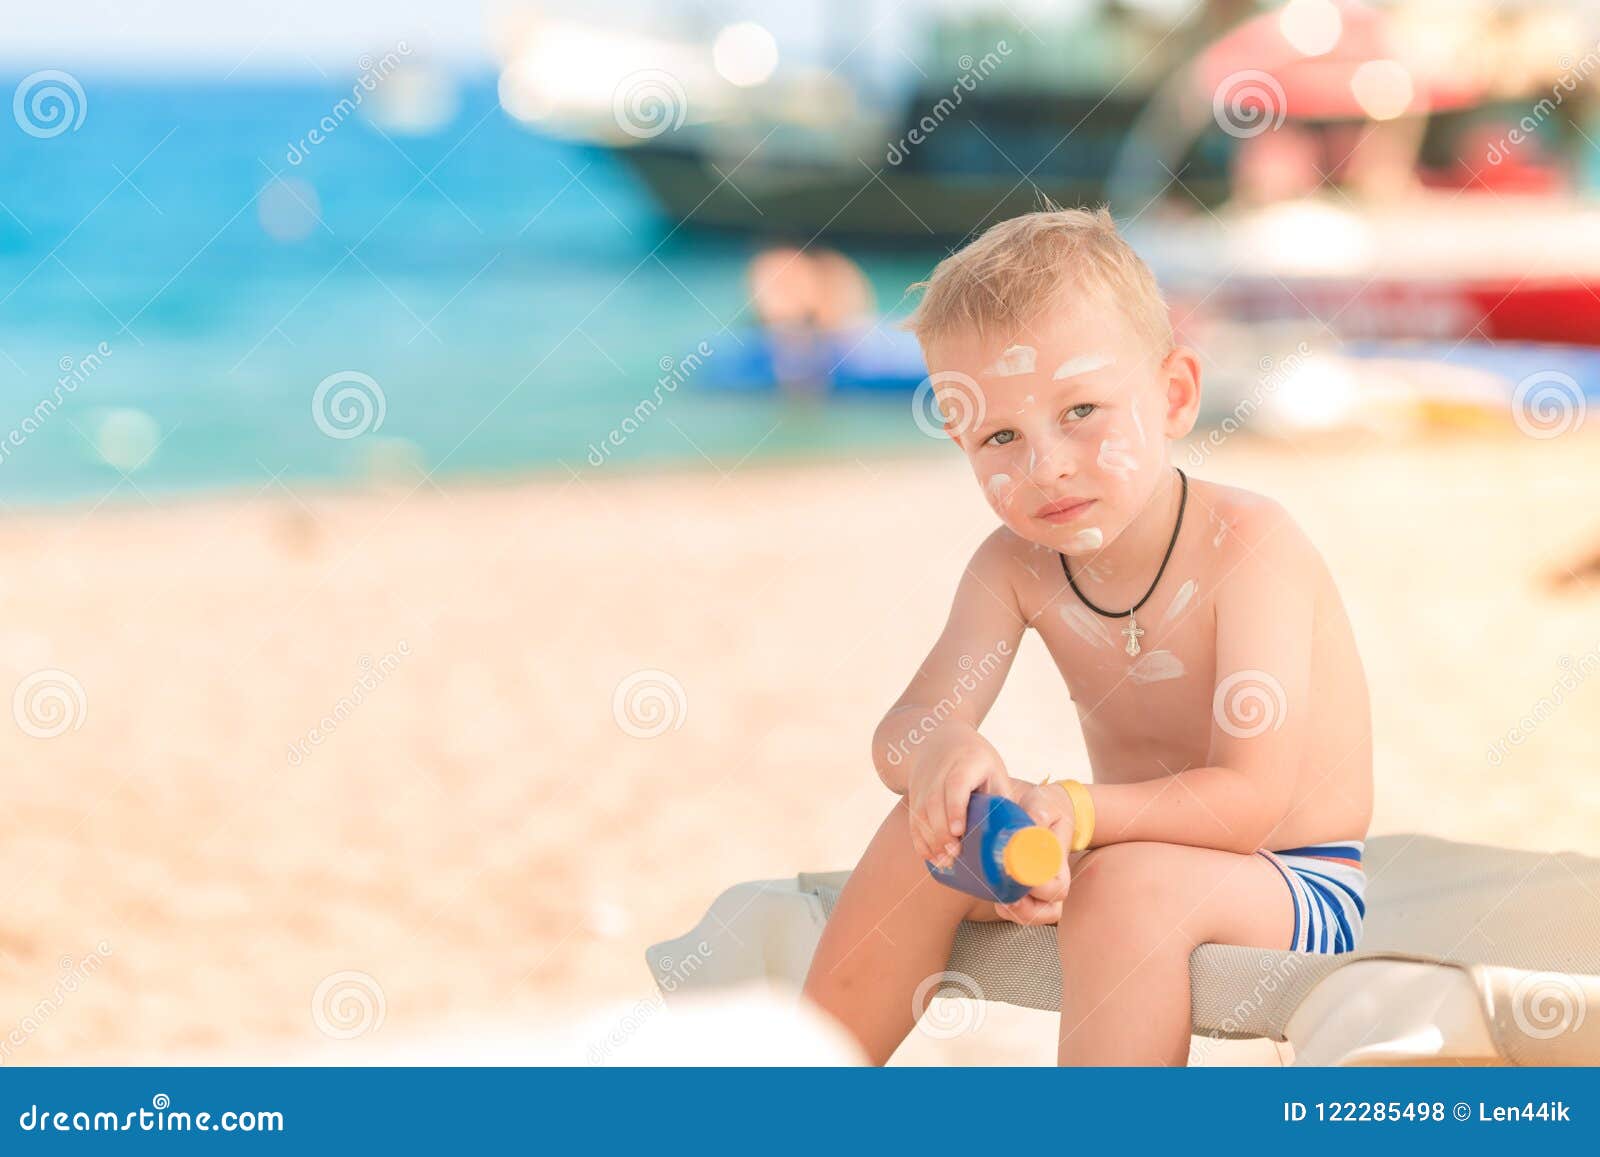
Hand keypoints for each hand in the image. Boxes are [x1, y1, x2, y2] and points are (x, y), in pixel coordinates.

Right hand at [905, 722, 1011, 869]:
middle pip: (935, 804)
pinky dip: (920, 840)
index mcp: (966, 762)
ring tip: (946, 862)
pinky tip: (931, 856)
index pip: (955, 785)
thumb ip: (1002, 799)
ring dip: (931, 840)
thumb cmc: (976, 761)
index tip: (959, 831)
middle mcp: (939, 772)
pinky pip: (913, 821)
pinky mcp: (914, 797)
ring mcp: (923, 785)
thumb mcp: (994, 770)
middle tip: (956, 855)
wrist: (939, 741)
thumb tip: (1021, 835)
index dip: (955, 808)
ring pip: (921, 814)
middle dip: (942, 833)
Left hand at [993, 779, 1075, 925]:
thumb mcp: (1045, 805)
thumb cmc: (1047, 807)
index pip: (1056, 888)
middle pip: (1049, 912)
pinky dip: (1006, 910)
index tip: (1020, 878)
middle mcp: (1053, 880)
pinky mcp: (1025, 888)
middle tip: (1004, 899)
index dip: (1039, 889)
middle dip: (1026, 910)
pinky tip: (993, 895)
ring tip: (997, 900)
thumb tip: (1031, 825)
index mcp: (1059, 862)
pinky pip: (1019, 910)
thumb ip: (1039, 814)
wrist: (1048, 809)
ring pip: (1034, 915)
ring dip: (1015, 914)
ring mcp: (1040, 888)